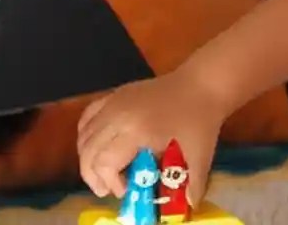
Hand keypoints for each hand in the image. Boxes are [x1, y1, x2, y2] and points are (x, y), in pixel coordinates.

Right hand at [77, 66, 229, 205]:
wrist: (203, 82)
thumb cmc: (200, 118)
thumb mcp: (200, 153)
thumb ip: (194, 183)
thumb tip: (190, 204)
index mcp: (136, 130)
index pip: (104, 162)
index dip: (109, 182)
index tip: (125, 191)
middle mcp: (118, 115)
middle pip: (89, 151)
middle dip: (93, 175)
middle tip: (108, 188)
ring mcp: (114, 102)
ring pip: (84, 135)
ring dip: (88, 157)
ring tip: (102, 171)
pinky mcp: (116, 94)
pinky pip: (88, 116)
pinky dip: (86, 135)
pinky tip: (97, 146)